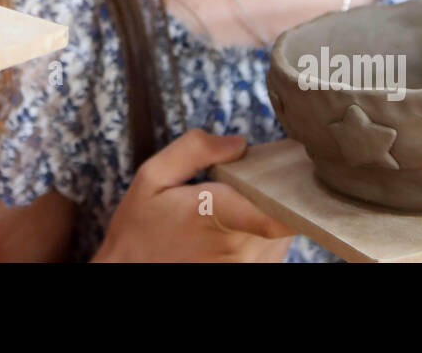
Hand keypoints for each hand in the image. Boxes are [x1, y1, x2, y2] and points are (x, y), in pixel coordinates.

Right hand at [92, 129, 295, 261]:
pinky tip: (230, 231)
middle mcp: (239, 249)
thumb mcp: (152, 177)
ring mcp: (247, 268)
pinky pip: (272, 250)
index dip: (293, 195)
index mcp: (216, 216)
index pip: (275, 215)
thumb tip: (238, 143)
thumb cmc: (140, 228)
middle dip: (265, 192)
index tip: (293, 173)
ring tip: (228, 211)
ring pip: (281, 231)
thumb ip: (194, 150)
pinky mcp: (249, 277)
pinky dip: (259, 235)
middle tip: (237, 185)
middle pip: (281, 211)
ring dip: (264, 214)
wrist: (128, 273)